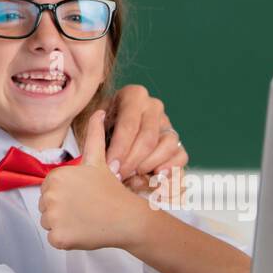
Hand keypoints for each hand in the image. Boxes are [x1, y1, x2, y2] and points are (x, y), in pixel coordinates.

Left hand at [38, 110, 147, 250]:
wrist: (126, 218)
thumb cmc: (111, 191)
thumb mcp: (99, 160)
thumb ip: (94, 135)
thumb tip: (99, 111)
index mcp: (55, 176)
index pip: (48, 190)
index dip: (65, 194)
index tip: (82, 195)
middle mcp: (49, 195)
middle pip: (46, 206)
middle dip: (63, 209)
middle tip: (85, 208)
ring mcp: (53, 218)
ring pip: (49, 223)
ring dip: (64, 224)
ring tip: (85, 219)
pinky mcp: (58, 237)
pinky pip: (53, 239)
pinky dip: (66, 239)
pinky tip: (82, 231)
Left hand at [104, 84, 187, 201]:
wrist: (110, 135)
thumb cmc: (99, 130)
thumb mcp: (91, 127)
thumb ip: (94, 137)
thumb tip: (107, 159)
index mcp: (133, 95)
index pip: (129, 125)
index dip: (120, 149)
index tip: (110, 167)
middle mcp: (153, 106)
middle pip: (148, 138)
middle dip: (132, 161)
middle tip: (119, 176)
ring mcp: (167, 123)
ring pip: (168, 145)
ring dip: (150, 165)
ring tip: (133, 177)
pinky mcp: (177, 142)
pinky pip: (181, 156)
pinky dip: (170, 169)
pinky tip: (155, 177)